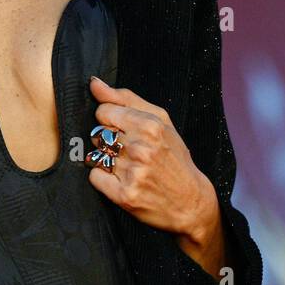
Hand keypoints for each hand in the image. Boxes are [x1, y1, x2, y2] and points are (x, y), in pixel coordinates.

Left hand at [86, 76, 216, 239]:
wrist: (190, 201)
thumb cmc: (174, 157)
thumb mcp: (159, 121)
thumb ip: (125, 99)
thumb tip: (95, 83)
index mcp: (150, 126)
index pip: (103, 111)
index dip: (109, 119)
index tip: (123, 129)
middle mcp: (141, 148)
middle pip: (97, 133)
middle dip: (108, 140)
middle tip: (129, 150)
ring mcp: (133, 173)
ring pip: (95, 154)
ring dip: (106, 159)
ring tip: (127, 166)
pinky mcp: (125, 195)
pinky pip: (95, 177)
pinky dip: (103, 178)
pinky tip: (121, 179)